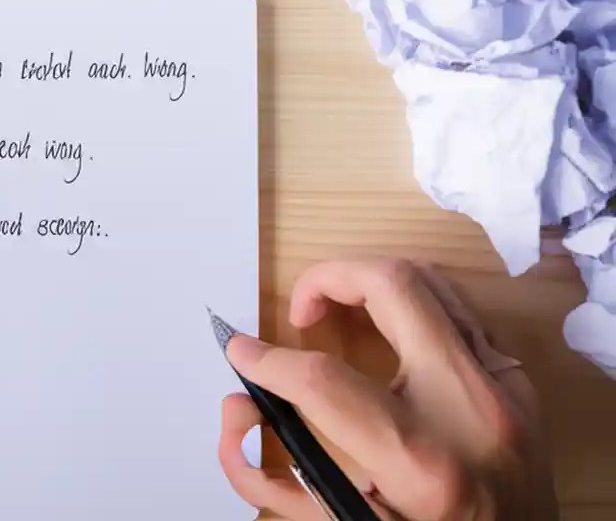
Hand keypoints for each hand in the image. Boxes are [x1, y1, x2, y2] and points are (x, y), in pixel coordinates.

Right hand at [218, 258, 556, 520]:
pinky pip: (456, 307)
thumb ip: (280, 478)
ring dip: (369, 281)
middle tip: (300, 311)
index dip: (268, 360)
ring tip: (337, 308)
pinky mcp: (518, 378)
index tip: (241, 352)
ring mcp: (505, 385)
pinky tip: (384, 329)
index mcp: (423, 464)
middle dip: (328, 279)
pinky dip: (408, 303)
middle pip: (392, 288)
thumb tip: (239, 410)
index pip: (325, 383)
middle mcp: (473, 410)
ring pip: (430, 279)